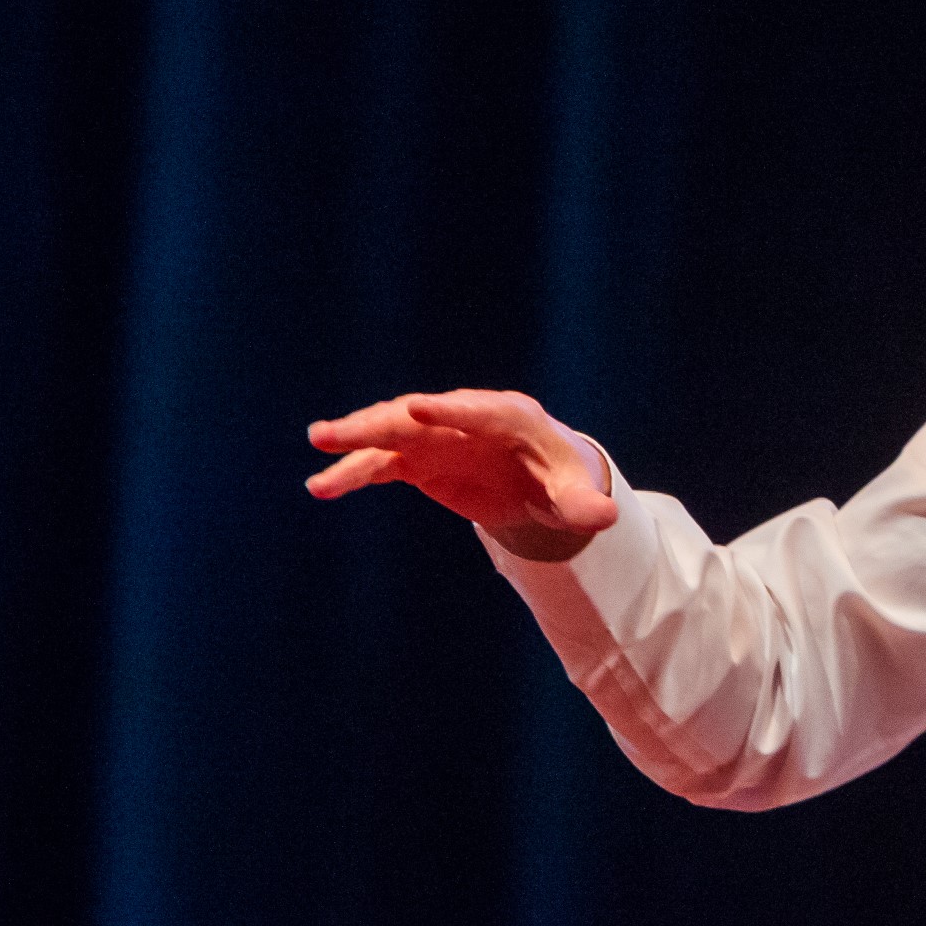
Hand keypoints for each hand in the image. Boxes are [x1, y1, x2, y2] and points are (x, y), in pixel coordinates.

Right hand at [305, 389, 615, 560]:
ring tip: (319, 445)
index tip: (414, 408)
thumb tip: (605, 518)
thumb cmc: (562, 481)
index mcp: (512, 419)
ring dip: (356, 439)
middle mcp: (467, 419)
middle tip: (338, 431)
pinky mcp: (421, 458)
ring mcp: (439, 436)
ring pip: (391, 434)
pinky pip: (383, 463)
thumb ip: (584, 506)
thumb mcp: (575, 496)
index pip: (478, 412)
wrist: (543, 481)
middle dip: (381, 422)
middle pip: (419, 416)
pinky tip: (323, 487)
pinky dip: (354, 473)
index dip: (447, 411)